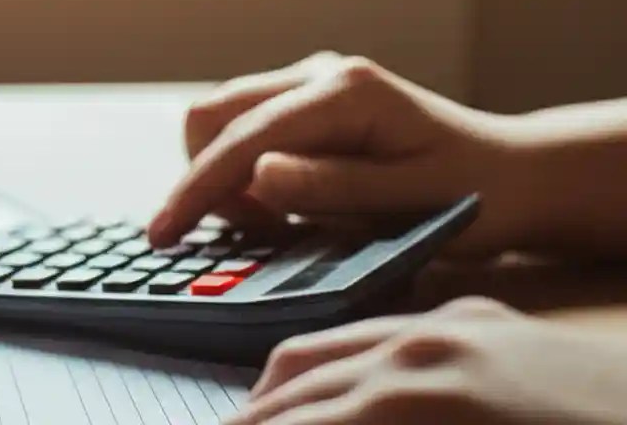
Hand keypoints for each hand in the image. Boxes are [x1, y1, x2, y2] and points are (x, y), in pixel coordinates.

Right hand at [147, 52, 535, 255]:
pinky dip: (241, 172)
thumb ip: (332, 188)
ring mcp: (309, 81)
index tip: (165, 234)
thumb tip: (258, 177)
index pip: (244, 136)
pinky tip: (281, 206)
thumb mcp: (410, 204)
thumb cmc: (473, 194)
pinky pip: (244, 128)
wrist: (511, 174)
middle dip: (206, 179)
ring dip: (224, 177)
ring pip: (221, 119)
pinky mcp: (304, 101)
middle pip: (214, 112)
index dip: (198, 189)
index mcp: (346, 91)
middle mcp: (319, 72)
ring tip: (273, 225)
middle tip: (248, 235)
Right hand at [230, 297, 626, 424]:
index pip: (291, 422)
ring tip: (256, 420)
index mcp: (411, 398)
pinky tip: (335, 391)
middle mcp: (418, 347)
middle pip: (291, 380)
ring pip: (326, 344)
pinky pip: (379, 330)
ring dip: (281, 389)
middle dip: (251, 417)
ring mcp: (453, 324)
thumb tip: (317, 421)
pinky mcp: (484, 321)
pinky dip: (337, 363)